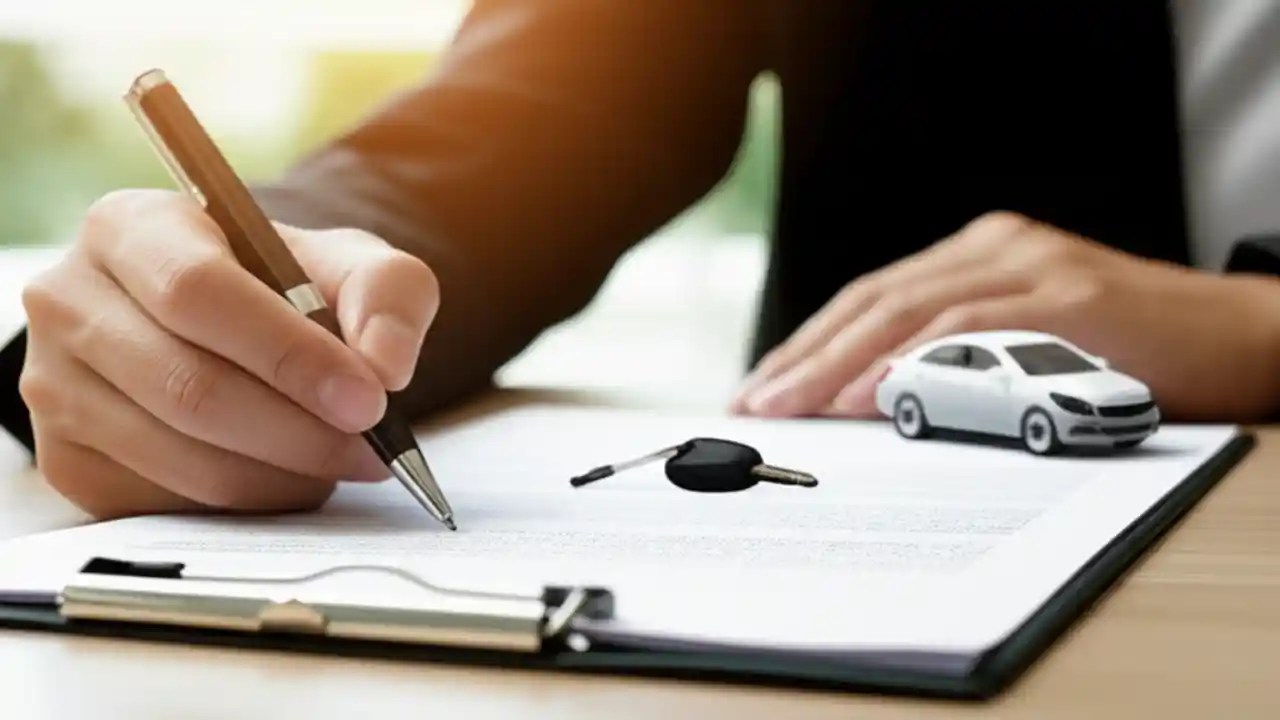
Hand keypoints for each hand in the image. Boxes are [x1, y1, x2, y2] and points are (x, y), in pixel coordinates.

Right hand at [20, 190, 438, 518]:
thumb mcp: (348, 264)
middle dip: (301, 432)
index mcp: (130, 228)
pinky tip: (287, 473)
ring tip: (341, 459)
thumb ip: (386, 294)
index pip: (198, 292)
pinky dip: (249, 502)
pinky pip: (169, 504)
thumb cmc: (282, 287)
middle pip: (189, 388)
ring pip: (182, 459)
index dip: (289, 354)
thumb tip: (385, 367)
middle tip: (375, 450)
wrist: (226, 327)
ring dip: (283, 474)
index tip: (368, 399)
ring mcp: (54, 387)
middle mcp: (70, 302)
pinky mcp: (67, 462)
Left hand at [733, 211, 1279, 421]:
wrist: (1240, 337)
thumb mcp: (1027, 342)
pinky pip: (970, 329)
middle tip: (755, 404)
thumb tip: (872, 402)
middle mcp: (996, 250)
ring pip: (907, 311)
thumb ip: (959, 355)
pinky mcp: (1068, 299)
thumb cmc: (1130, 350)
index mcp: (980, 256)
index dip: (809, 342)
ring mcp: (1032, 268)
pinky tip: (869, 395)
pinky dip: (914, 361)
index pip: (871, 297)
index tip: (763, 386)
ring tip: (791, 406)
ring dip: (838, 363)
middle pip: (873, 300)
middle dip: (804, 355)